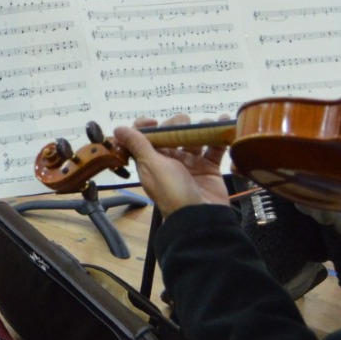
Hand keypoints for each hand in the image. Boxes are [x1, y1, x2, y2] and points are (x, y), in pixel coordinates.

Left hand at [113, 116, 230, 215]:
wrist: (200, 217)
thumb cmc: (172, 191)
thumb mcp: (152, 166)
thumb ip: (137, 144)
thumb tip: (118, 129)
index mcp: (151, 160)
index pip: (144, 137)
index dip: (146, 126)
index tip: (155, 123)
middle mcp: (169, 160)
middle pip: (171, 133)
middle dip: (177, 124)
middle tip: (185, 126)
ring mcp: (190, 163)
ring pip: (193, 138)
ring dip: (199, 127)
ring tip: (207, 124)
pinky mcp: (209, 167)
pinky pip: (213, 147)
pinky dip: (218, 135)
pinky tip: (222, 122)